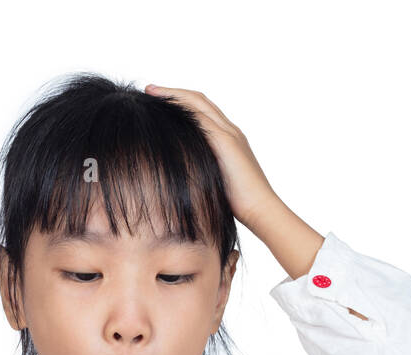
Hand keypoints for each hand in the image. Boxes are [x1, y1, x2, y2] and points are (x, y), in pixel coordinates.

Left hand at [144, 84, 278, 228]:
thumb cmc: (239, 204)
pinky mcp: (226, 142)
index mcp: (228, 139)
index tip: (159, 101)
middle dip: (173, 92)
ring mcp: (229, 134)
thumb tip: (182, 175)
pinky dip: (183, 108)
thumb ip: (203, 170)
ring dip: (174, 95)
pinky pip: (201, 118)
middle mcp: (230, 131)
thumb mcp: (215, 180)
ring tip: (152, 91)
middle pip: (199, 101)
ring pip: (198, 104)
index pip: (202, 111)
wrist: (261, 210)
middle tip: (149, 88)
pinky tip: (166, 106)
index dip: (181, 102)